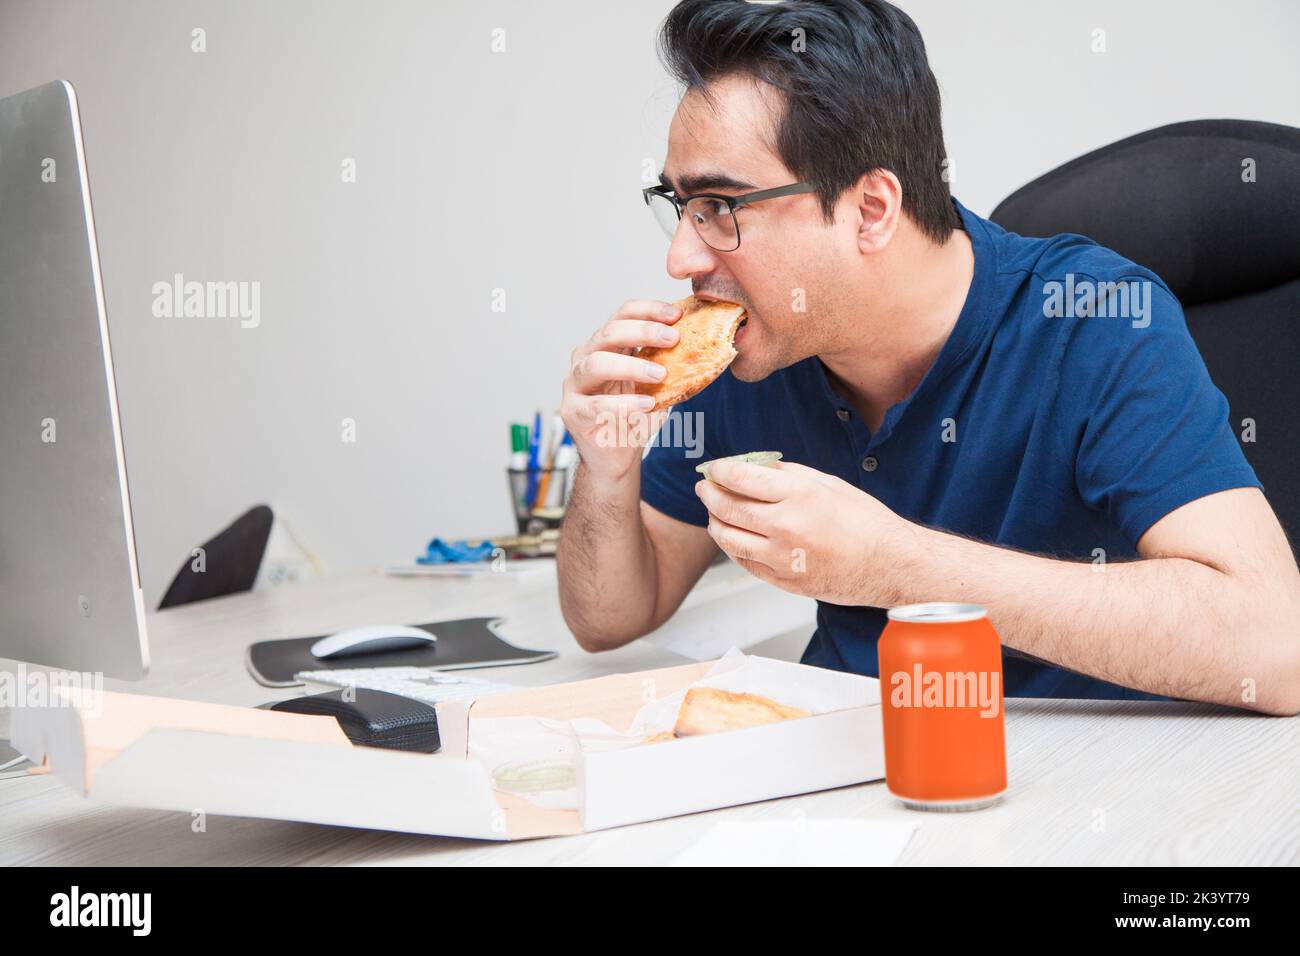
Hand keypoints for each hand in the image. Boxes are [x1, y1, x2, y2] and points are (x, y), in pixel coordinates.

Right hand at [560, 299, 681, 482]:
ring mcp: (575, 385)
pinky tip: (646, 404)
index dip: (649, 310)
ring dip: (631, 365)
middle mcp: (585, 358)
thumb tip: (705, 343)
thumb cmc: (636, 415)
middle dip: (644, 331)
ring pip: (597, 363)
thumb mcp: (656, 384)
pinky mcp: (573, 412)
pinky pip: (596, 404)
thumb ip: (670, 363)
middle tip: (674, 338)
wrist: (616, 455)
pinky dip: (623, 403)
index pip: (622, 314)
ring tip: (660, 373)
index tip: (677, 315)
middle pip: (609, 332)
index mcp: (605, 345)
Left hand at [694, 460, 913, 605]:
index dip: (720, 471)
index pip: (741, 478)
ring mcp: (782, 558)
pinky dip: (733, 547)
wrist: (889, 564)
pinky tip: (734, 536)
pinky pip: (745, 563)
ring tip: (714, 513)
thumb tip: (756, 467)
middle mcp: (786, 526)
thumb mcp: (828, 483)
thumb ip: (788, 474)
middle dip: (709, 494)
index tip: (714, 468)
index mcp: (799, 495)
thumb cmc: (866, 522)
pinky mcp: (784, 581)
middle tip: (704, 487)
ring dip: (714, 522)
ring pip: (728, 539)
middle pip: (727, 508)